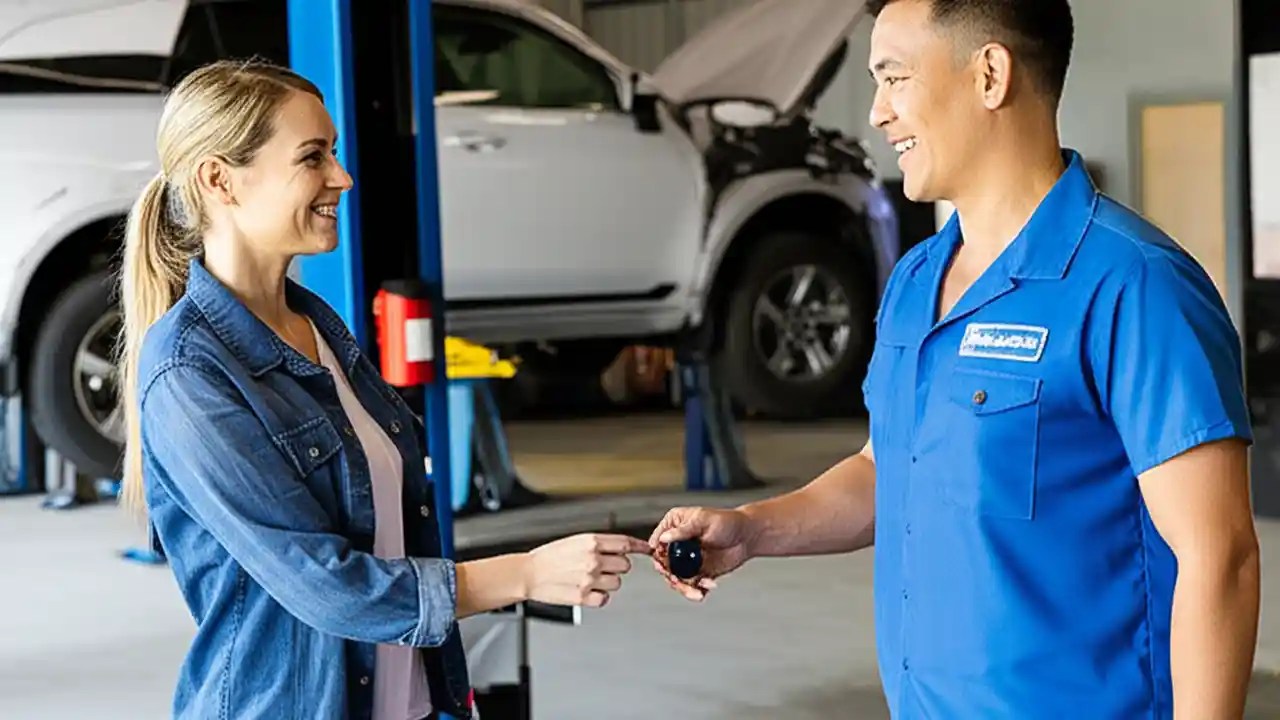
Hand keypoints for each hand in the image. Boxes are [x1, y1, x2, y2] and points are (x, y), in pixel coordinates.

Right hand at [523, 533, 650, 607]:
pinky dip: (599, 596)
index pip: (625, 543)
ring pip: (617, 583)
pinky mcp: (584, 596)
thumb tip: (621, 548)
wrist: (529, 573)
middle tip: (604, 568)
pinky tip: (588, 591)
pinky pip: (604, 599)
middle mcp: (593, 559)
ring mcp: (589, 579)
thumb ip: (598, 544)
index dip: (639, 546)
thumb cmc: (549, 557)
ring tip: (590, 579)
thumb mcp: (575, 541)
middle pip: (625, 565)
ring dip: (607, 582)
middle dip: (618, 567)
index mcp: (591, 542)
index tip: (647, 550)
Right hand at [649, 507, 754, 601]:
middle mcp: (677, 545)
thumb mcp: (703, 520)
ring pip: (677, 578)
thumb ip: (684, 530)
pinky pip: (692, 585)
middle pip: (664, 564)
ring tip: (697, 593)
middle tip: (679, 582)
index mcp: (674, 526)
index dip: (657, 555)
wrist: (748, 537)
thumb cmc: (727, 521)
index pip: (658, 542)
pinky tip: (709, 587)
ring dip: (685, 588)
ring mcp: (687, 560)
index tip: (662, 565)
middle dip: (671, 576)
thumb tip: (664, 538)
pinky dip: (698, 590)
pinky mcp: (699, 572)